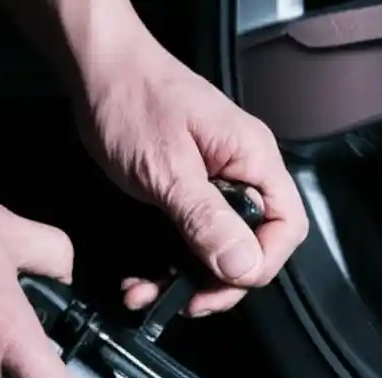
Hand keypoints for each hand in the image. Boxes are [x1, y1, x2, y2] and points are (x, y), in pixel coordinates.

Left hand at [71, 14, 308, 316]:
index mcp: (253, 161)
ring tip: (148, 293)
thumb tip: (243, 267)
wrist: (97, 72)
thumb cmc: (133, 100)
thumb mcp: (167, 169)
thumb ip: (206, 220)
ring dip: (187, 280)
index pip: (285, 228)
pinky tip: (143, 278)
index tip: (222, 284)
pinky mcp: (189, 192)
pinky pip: (192, 239)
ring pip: (219, 249)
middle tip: (186, 301)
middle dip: (219, 281)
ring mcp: (215, 184)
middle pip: (254, 246)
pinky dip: (169, 264)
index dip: (260, 264)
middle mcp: (242, 174)